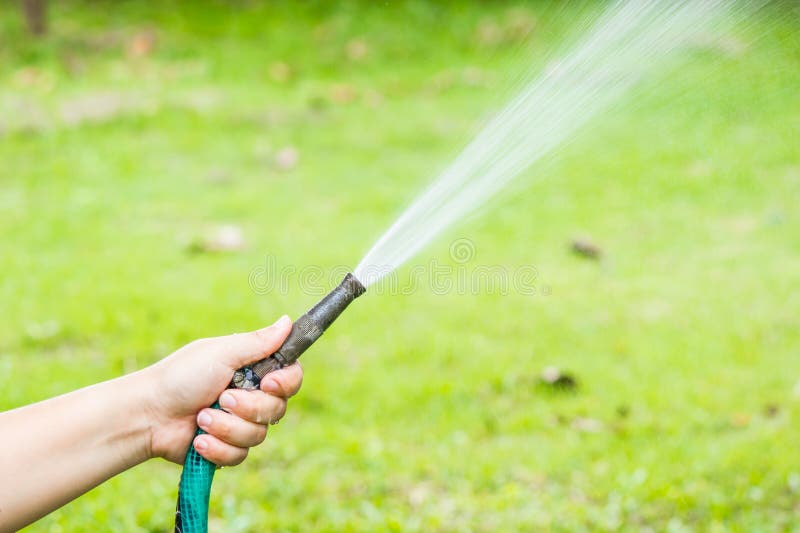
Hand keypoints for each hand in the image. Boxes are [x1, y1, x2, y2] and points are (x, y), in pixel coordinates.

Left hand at [141, 315, 302, 465]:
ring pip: (258, 435)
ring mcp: (240, 424)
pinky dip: (217, 448)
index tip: (268, 383)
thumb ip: (258, 342)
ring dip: (227, 427)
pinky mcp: (227, 448)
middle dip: (248, 407)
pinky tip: (198, 440)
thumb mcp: (221, 353)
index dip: (285, 383)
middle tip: (222, 398)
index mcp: (253, 370)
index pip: (291, 377)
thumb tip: (288, 321)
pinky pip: (240, 455)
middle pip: (277, 409)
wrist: (148, 414)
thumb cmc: (181, 376)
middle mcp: (251, 396)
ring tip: (200, 418)